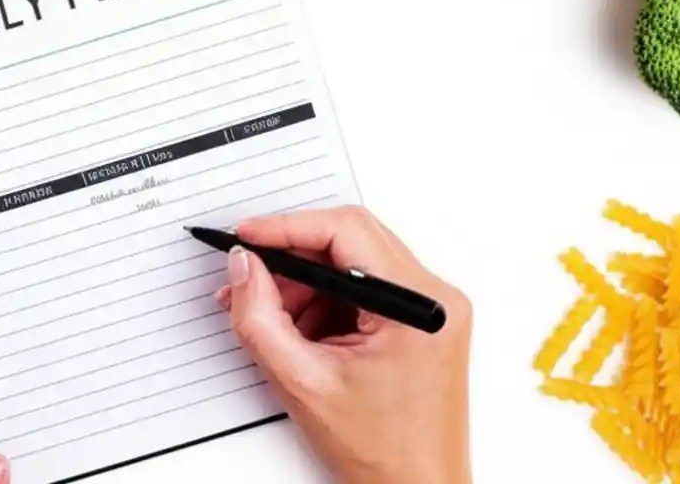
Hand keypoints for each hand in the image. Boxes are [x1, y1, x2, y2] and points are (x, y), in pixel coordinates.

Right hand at [217, 207, 472, 483]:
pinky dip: (327, 302)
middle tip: (250, 280)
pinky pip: (365, 287)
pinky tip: (305, 335)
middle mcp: (435, 298)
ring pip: (353, 263)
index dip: (286, 227)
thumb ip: (260, 317)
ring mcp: (433, 308)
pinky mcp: (422, 320)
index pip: (345, 232)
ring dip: (307, 284)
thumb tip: (243, 267)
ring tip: (277, 323)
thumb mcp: (302, 381)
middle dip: (292, 259)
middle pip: (350, 241)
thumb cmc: (381, 453)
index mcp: (417, 307)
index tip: (247, 237)